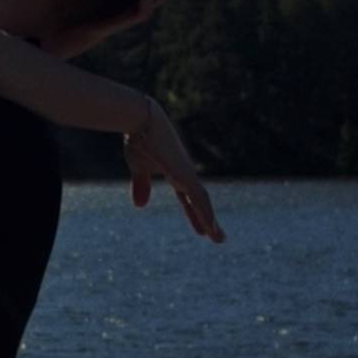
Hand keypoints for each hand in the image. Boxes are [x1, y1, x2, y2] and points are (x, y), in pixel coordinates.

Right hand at [125, 94, 223, 242]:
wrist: (141, 119)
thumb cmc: (139, 138)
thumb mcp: (138, 167)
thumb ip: (141, 186)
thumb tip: (140, 206)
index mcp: (175, 173)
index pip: (188, 198)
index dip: (195, 214)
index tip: (203, 229)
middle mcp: (185, 174)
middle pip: (200, 202)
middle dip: (208, 220)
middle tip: (219, 238)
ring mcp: (186, 173)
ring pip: (203, 201)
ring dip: (210, 220)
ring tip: (218, 238)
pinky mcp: (184, 172)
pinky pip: (199, 198)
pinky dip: (205, 213)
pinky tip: (211, 226)